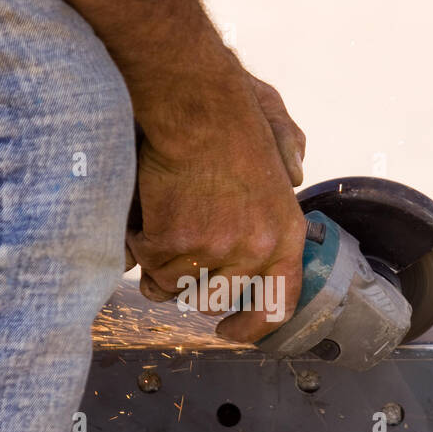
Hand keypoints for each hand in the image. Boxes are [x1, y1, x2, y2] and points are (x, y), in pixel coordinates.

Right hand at [126, 53, 305, 342]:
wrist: (192, 99)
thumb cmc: (228, 106)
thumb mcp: (277, 128)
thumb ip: (289, 153)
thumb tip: (296, 174)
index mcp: (285, 232)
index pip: (278, 302)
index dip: (252, 326)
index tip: (229, 332)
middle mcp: (256, 250)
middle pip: (211, 299)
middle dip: (188, 282)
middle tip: (174, 250)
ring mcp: (214, 251)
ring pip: (171, 285)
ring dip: (157, 262)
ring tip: (159, 218)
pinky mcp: (174, 245)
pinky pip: (144, 264)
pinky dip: (136, 241)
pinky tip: (144, 208)